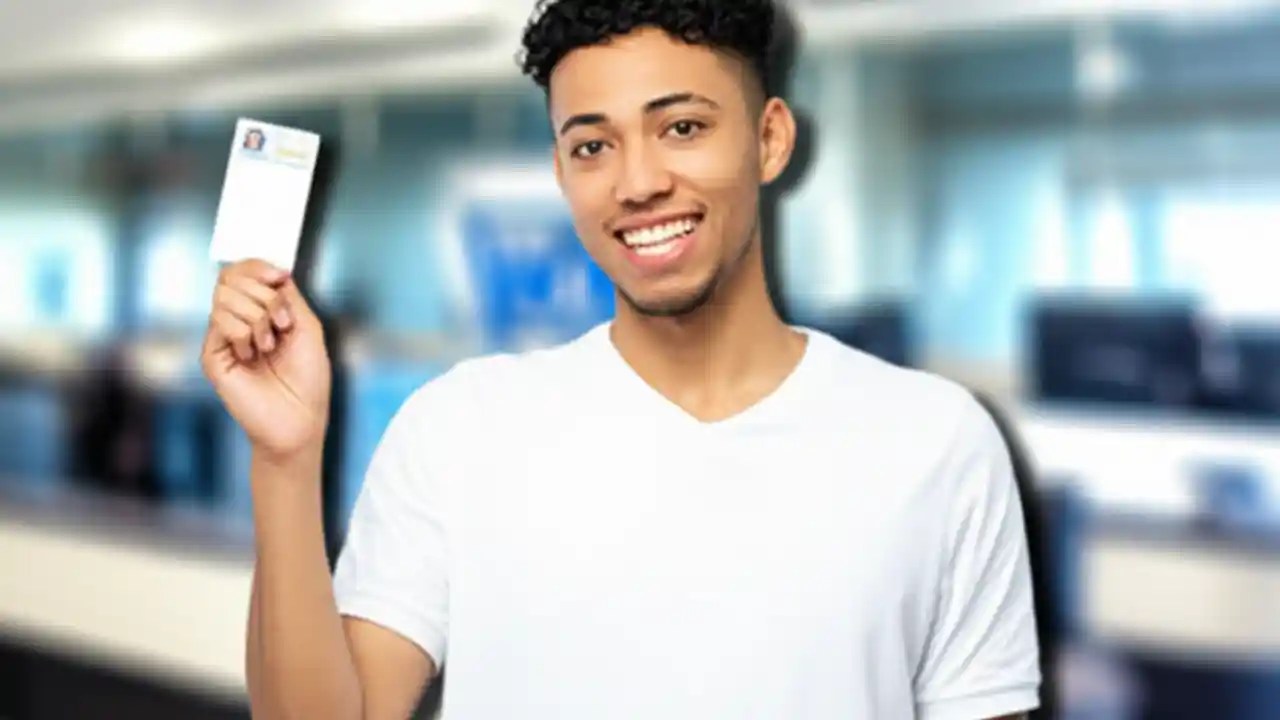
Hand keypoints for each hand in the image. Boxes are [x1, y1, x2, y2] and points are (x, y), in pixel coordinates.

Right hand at [201, 259, 331, 462]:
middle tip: (281, 326)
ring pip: (225, 297)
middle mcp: (238, 320)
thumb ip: (288, 296)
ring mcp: (222, 337)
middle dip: (265, 296)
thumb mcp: (307, 327)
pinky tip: (252, 355)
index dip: (257, 266)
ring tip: (268, 345)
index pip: (243, 271)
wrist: (300, 418)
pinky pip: (219, 322)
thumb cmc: (308, 380)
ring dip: (258, 317)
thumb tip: (275, 270)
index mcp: (260, 311)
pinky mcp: (212, 355)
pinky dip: (244, 333)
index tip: (279, 277)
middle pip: (231, 277)